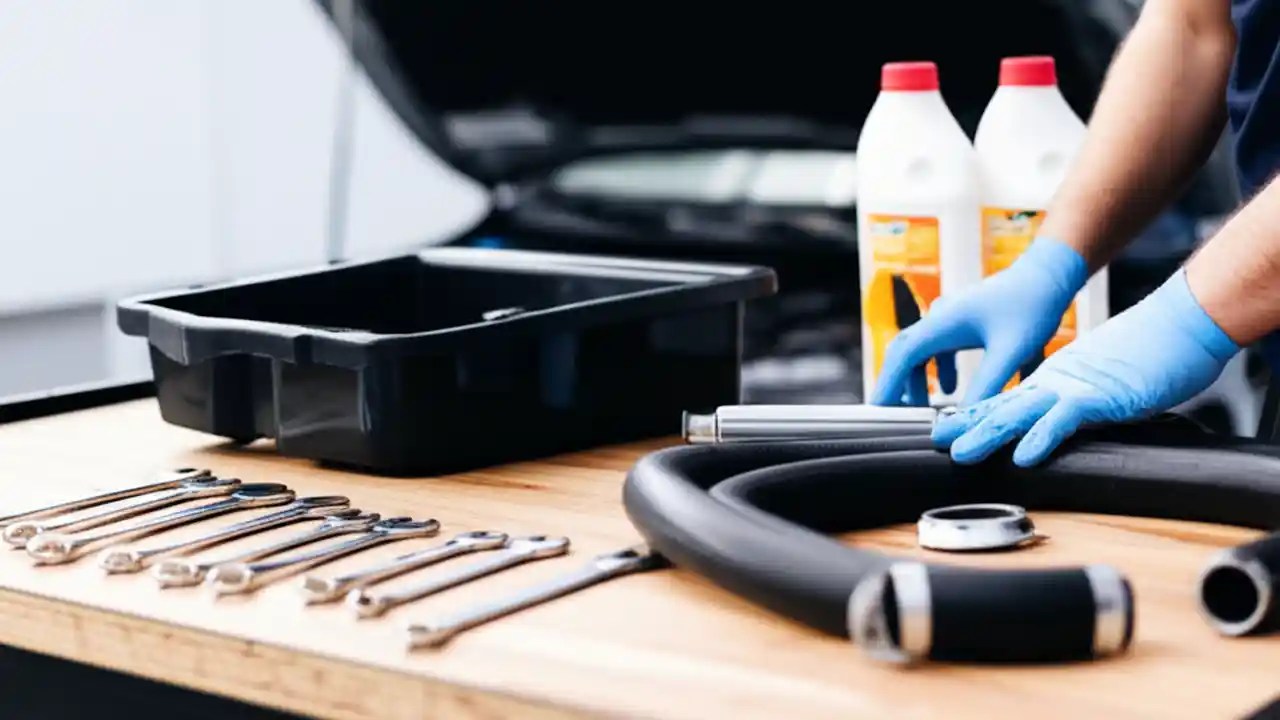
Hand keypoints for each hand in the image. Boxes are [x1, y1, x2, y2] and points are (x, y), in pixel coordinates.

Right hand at [871, 237, 1087, 405]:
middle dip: (896, 384)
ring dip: (917, 379)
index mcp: (943, 323)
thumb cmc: (1031, 306)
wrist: (1049, 273)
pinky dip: (937, 370)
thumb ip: (986, 386)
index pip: (902, 355)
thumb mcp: (1010, 351)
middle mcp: (940, 318)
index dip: (887, 384)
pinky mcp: (963, 319)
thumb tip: (965, 419)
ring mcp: (949, 317)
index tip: (878, 410)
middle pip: (904, 353)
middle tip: (892, 414)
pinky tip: (953, 389)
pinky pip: (938, 347)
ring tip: (924, 409)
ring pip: (920, 351)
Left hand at [933, 268, 1239, 465]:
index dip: (973, 417)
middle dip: (967, 426)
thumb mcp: (1103, 386)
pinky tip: (1023, 454)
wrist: (1180, 326)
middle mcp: (1056, 383)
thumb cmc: (1149, 357)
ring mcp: (1075, 387)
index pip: (1004, 402)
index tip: (944, 432)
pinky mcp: (1101, 395)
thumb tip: (1066, 427)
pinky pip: (1065, 418)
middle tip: (935, 442)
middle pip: (1002, 406)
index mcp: (1054, 382)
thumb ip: (1080, 405)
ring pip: (1021, 412)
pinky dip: (1042, 437)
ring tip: (960, 452)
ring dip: (988, 433)